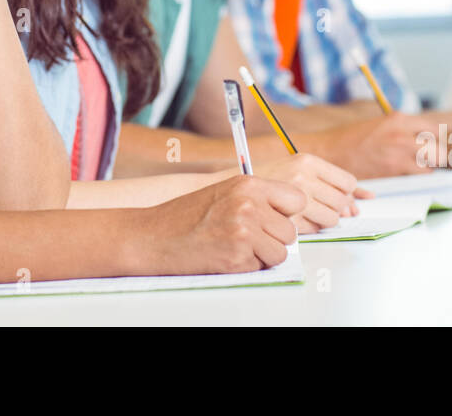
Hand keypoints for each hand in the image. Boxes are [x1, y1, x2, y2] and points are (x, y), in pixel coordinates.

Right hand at [135, 175, 304, 274]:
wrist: (153, 236)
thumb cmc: (186, 216)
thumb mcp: (224, 193)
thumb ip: (257, 199)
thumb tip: (290, 215)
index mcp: (248, 184)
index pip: (298, 198)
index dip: (287, 213)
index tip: (274, 219)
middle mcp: (249, 204)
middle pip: (291, 230)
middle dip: (273, 239)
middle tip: (248, 238)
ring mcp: (244, 230)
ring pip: (280, 252)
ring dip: (263, 256)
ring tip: (236, 247)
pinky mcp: (237, 255)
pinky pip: (261, 268)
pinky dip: (247, 267)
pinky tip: (225, 256)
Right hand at [255, 153, 364, 232]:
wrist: (235, 193)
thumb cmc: (271, 181)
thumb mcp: (301, 170)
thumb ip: (335, 182)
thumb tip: (367, 197)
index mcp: (307, 161)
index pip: (347, 182)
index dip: (344, 192)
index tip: (331, 195)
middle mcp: (302, 177)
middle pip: (342, 202)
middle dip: (334, 208)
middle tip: (316, 205)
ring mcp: (294, 200)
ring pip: (332, 219)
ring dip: (323, 220)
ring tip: (306, 213)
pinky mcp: (288, 219)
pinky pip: (315, 230)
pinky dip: (310, 228)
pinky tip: (296, 220)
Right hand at [302, 115, 433, 179]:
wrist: (331, 151)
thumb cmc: (354, 138)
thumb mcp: (381, 123)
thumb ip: (403, 128)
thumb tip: (426, 137)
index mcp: (399, 119)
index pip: (435, 129)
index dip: (436, 139)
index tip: (434, 145)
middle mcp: (403, 135)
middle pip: (439, 149)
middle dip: (437, 155)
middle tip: (430, 159)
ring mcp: (399, 155)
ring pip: (431, 165)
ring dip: (426, 168)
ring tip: (414, 166)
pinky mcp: (393, 172)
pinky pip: (416, 176)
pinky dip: (414, 176)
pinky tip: (402, 173)